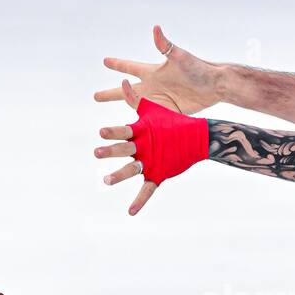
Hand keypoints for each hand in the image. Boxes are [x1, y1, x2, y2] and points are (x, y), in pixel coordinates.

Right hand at [94, 25, 221, 115]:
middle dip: (110, 94)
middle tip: (95, 96)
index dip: (118, 65)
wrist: (214, 86)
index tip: (105, 61)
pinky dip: (142, 125)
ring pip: (136, 108)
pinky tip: (133, 133)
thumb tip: (155, 28)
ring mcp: (159, 101)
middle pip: (126, 91)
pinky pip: (151, 120)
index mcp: (153, 73)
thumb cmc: (198, 69)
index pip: (130, 68)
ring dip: (124, 111)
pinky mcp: (167, 113)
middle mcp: (153, 87)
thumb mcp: (180, 57)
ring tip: (111, 118)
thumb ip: (165, 46)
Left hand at [95, 79, 208, 215]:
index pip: (125, 130)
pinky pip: (148, 190)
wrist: (197, 138)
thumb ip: (134, 99)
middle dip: (112, 151)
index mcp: (142, 131)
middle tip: (97, 152)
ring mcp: (152, 162)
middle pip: (126, 149)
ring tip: (106, 181)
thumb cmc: (172, 121)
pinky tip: (131, 212)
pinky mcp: (159, 174)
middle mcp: (145, 146)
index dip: (114, 131)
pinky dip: (140, 202)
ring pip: (133, 170)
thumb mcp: (152, 109)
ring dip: (119, 175)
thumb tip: (122, 82)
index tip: (101, 132)